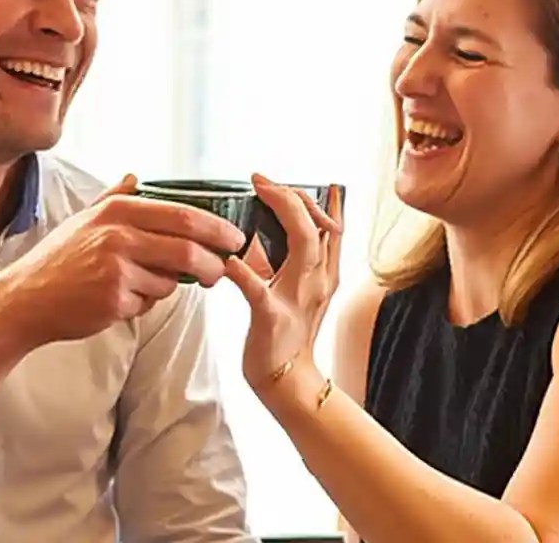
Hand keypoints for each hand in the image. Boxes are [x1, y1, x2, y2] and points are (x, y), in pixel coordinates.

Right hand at [0, 174, 246, 345]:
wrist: (26, 298)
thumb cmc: (59, 259)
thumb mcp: (83, 219)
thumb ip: (114, 198)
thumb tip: (134, 176)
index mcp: (117, 211)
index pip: (182, 214)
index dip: (216, 227)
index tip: (235, 237)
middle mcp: (118, 235)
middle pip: (187, 248)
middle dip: (214, 262)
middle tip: (223, 269)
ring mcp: (117, 268)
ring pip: (170, 281)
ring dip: (170, 286)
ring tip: (145, 284)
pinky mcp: (115, 299)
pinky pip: (149, 303)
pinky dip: (145, 303)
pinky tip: (121, 299)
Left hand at [225, 173, 342, 393]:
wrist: (288, 380)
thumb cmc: (287, 331)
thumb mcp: (298, 288)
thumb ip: (292, 257)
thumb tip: (271, 222)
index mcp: (325, 273)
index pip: (329, 224)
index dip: (312, 197)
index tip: (283, 181)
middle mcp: (318, 281)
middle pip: (318, 228)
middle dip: (293, 197)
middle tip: (263, 180)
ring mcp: (298, 299)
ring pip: (303, 248)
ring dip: (283, 215)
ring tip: (259, 194)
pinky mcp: (272, 318)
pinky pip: (259, 290)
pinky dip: (244, 272)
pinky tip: (229, 259)